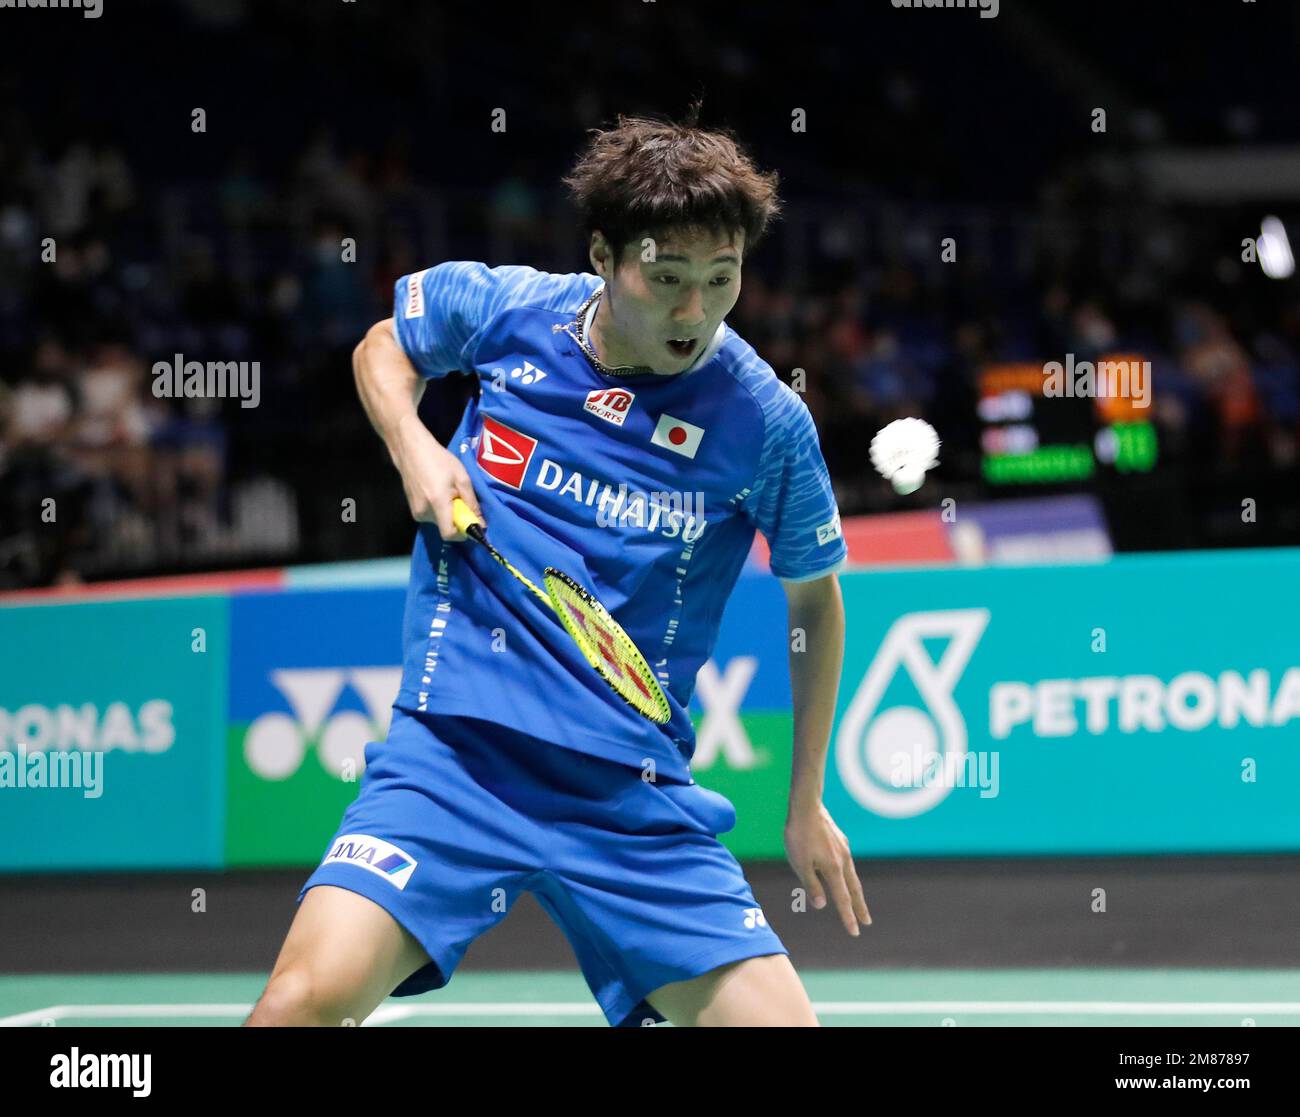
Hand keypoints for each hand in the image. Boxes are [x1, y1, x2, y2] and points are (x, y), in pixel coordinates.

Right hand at [393, 415, 483, 540]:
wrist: (410, 449)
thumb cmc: (438, 459)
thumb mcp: (462, 477)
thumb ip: (471, 502)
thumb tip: (480, 523)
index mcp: (437, 503)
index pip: (449, 534)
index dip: (463, 533)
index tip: (472, 523)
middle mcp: (424, 512)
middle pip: (446, 527)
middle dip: (457, 518)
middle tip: (460, 498)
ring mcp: (415, 511)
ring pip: (439, 522)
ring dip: (448, 513)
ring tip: (448, 492)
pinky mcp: (412, 509)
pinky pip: (431, 516)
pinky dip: (439, 509)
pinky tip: (438, 492)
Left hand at [785, 799, 870, 935]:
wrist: (806, 806)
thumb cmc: (799, 836)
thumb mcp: (800, 864)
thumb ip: (811, 885)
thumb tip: (822, 905)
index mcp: (833, 869)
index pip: (842, 899)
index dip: (848, 917)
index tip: (855, 932)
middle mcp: (843, 861)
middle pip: (854, 889)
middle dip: (859, 907)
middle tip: (867, 922)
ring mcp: (843, 849)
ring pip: (851, 875)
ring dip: (855, 891)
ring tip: (857, 901)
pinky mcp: (840, 840)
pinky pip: (846, 863)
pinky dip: (847, 875)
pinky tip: (843, 873)